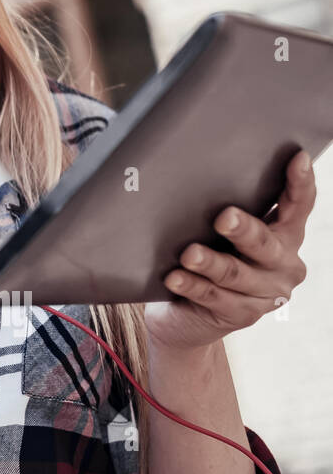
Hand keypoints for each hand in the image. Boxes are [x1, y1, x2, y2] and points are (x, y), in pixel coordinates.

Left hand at [145, 149, 315, 351]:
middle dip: (244, 229)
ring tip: (188, 254)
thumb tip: (199, 174)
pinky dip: (192, 286)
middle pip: (264, 242)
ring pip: (235, 273)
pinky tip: (174, 278)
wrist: (188, 315)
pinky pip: (213, 297)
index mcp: (285, 235)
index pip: (298, 206)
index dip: (300, 182)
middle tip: (224, 217)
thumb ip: (227, 211)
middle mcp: (283, 264)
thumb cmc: (206, 258)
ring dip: (210, 262)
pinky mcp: (241, 315)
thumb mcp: (220, 233)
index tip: (298, 158)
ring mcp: (266, 293)